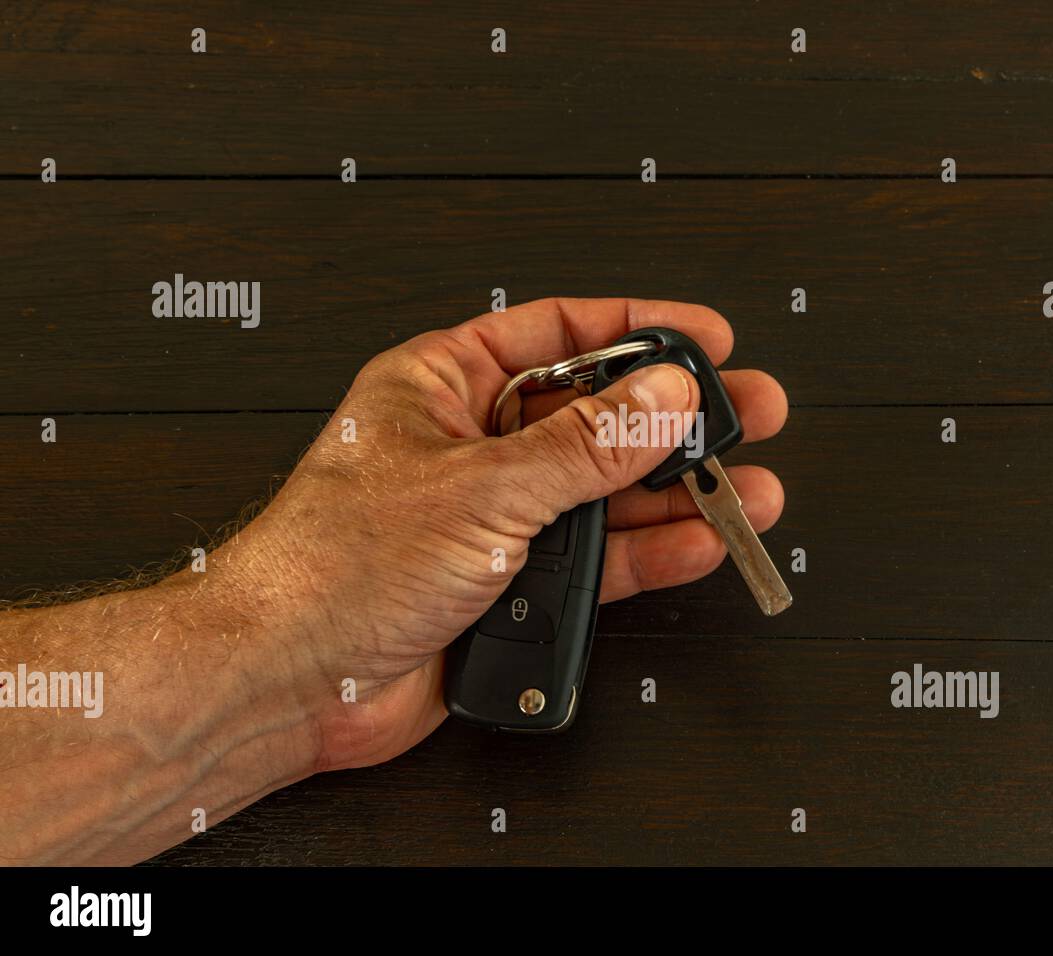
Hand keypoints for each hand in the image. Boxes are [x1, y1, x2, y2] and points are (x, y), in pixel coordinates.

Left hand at [235, 298, 787, 770]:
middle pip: (598, 414)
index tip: (704, 336)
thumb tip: (662, 394)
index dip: (638, 329)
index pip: (559, 334)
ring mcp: (496, 515)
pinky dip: (649, 552)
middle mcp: (475, 444)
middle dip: (675, 418)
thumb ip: (585, 444)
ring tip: (743, 488)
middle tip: (746, 414)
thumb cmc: (329, 568)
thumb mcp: (481, 487)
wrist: (292, 683)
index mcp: (445, 384)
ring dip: (676, 492)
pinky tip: (695, 541)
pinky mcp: (511, 582)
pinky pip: (597, 558)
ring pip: (606, 492)